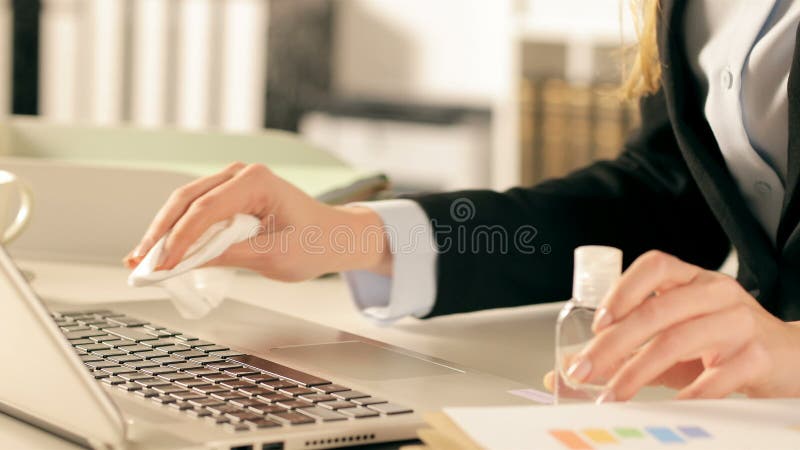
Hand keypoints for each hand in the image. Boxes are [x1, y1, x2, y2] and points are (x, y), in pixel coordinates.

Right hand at [124, 162, 391, 280]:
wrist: (336, 236)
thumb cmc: (315, 243)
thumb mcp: (274, 256)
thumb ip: (228, 255)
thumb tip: (184, 261)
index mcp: (257, 181)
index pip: (205, 210)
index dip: (179, 239)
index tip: (162, 266)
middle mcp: (241, 174)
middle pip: (186, 201)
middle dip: (160, 233)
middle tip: (138, 263)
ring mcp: (234, 182)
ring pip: (185, 204)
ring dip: (163, 231)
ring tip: (140, 260)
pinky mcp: (230, 196)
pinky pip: (196, 211)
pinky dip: (178, 230)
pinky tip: (161, 250)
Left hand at [547, 250, 799, 401]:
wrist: (789, 359)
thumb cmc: (722, 345)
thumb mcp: (673, 339)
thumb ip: (625, 351)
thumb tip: (566, 369)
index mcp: (692, 279)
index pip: (655, 266)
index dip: (622, 291)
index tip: (597, 323)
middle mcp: (716, 292)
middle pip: (657, 310)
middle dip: (614, 344)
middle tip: (586, 370)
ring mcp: (740, 321)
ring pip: (680, 340)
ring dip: (639, 371)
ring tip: (615, 393)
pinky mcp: (759, 355)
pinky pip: (718, 375)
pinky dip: (688, 393)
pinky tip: (669, 404)